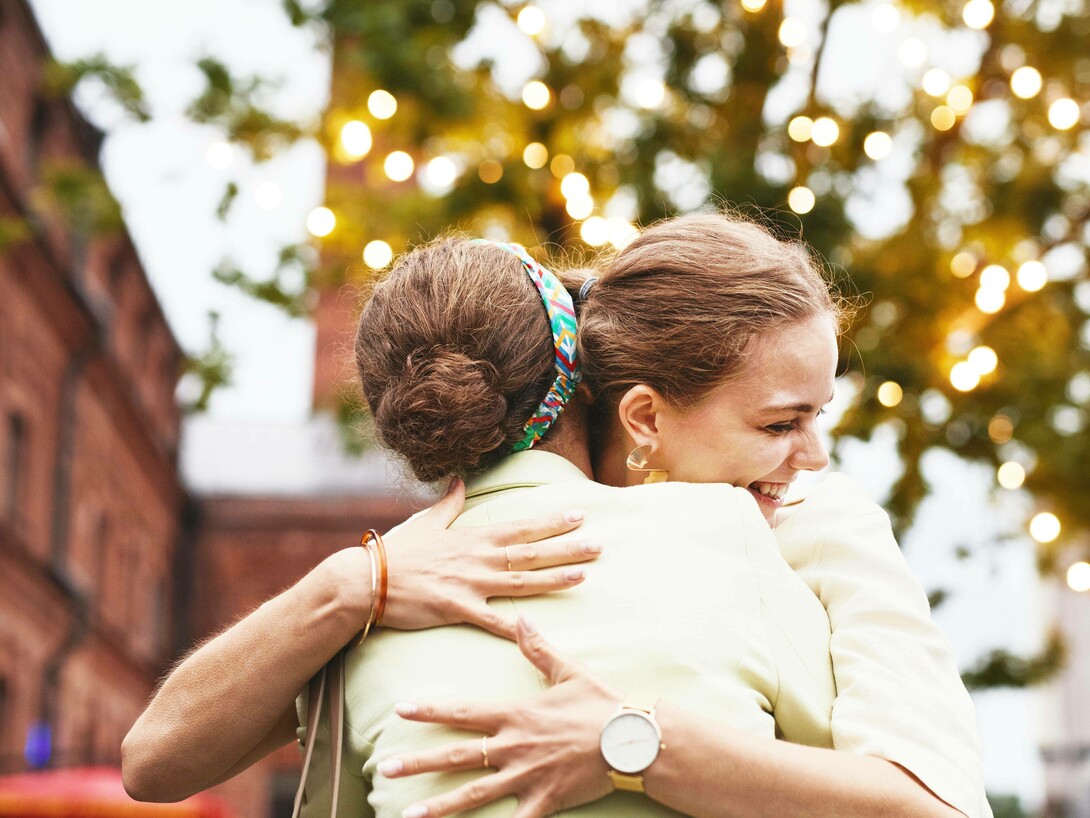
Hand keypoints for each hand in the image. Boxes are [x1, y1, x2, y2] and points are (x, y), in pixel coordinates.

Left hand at [378, 618, 619, 817]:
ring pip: (474, 795)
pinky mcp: (544, 801)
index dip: (430, 710)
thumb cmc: (601, 704)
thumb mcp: (568, 670)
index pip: (463, 712)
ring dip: (439, 806)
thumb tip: (521, 617)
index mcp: (516, 714)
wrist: (634, 740)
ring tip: (408, 814)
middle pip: (457, 756)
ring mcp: (526, 777)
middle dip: (418, 763)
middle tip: (386, 767)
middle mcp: (513, 747)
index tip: (401, 709)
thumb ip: (538, 648)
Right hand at [380, 481, 600, 638]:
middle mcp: (478, 558)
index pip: (521, 527)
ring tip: (583, 575)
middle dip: (566, 548)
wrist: (366, 580)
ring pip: (522, 582)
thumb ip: (448, 503)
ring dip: (554, 579)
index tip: (578, 516)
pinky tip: (538, 630)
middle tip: (597, 545)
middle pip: (530, 553)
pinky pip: (492, 620)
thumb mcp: (426, 521)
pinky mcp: (458, 609)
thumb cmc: (396, 551)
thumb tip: (458, 480)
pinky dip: (515, 626)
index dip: (551, 522)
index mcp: (474, 537)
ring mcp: (470, 584)